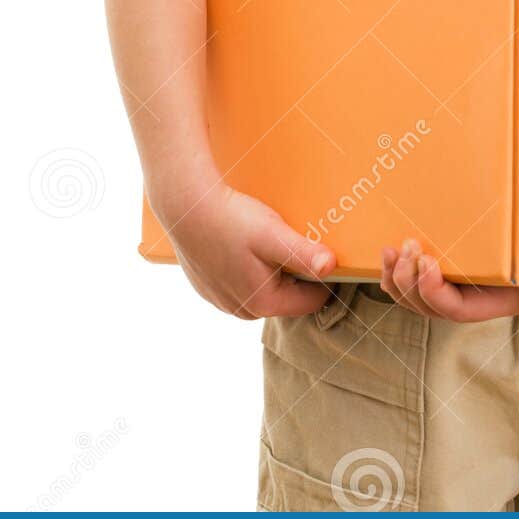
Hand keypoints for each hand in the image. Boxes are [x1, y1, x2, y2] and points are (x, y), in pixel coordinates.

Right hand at [155, 180, 337, 319]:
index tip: (324, 252)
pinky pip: (239, 282)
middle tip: (291, 240)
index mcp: (263, 303)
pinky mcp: (208, 288)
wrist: (185, 207)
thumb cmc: (231, 220)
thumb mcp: (274, 235)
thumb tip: (332, 268)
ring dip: (271, 269)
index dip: (323, 277)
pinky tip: (243, 243)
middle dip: (294, 273)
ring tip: (266, 239)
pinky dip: (247, 266)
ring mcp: (222, 301)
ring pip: (262, 289)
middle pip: (286, 296)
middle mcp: (242, 311)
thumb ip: (305, 254)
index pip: (311, 301)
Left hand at [380, 239, 518, 324]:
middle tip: (407, 246)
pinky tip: (386, 253)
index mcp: (499, 302)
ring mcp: (457, 287)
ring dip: (396, 279)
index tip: (427, 260)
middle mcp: (475, 301)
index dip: (435, 292)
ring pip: (414, 300)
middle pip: (430, 309)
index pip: (458, 311)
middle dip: (410, 283)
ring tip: (393, 249)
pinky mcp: (446, 270)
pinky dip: (392, 274)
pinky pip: (410, 285)